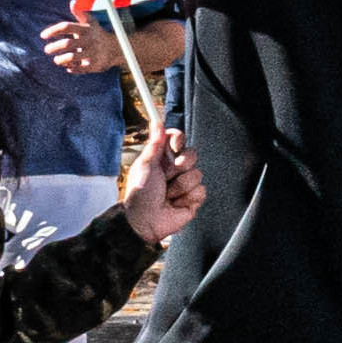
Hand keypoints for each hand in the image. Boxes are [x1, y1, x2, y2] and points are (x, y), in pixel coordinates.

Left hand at [42, 9, 119, 77]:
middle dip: (54, 47)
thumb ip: (80, 13)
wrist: (116, 49)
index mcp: (86, 29)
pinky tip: (69, 67)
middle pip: (68, 43)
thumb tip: (72, 2)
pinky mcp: (95, 65)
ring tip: (56, 60)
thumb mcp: (91, 23)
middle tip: (46, 50)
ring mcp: (92, 53)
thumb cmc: (97, 34)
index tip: (42, 36)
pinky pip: (79, 69)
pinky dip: (72, 68)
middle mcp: (89, 40)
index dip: (53, 30)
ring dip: (61, 60)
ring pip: (72, 57)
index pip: (66, 27)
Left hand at [119, 124, 204, 242]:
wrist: (143, 220)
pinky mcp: (193, 199)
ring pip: (197, 175)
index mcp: (163, 159)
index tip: (175, 147)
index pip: (179, 140)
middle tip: (167, 176)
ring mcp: (185, 184)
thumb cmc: (140, 193)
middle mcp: (176, 170)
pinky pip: (200, 191)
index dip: (179, 141)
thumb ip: (155, 143)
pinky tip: (175, 204)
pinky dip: (186, 199)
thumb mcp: (145, 165)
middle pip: (193, 155)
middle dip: (181, 166)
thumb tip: (157, 122)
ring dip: (180, 187)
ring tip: (167, 196)